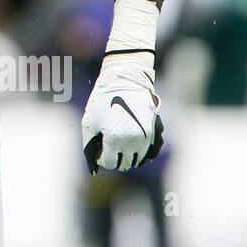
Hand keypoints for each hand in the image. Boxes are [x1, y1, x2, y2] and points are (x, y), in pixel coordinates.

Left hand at [81, 53, 163, 173]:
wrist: (124, 80)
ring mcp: (148, 137)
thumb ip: (90, 146)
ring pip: (141, 160)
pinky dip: (145, 152)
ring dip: (130, 157)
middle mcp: (134, 141)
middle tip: (109, 148)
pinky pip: (153, 151)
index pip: (110, 163)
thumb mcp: (89, 123)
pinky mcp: (156, 131)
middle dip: (116, 158)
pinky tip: (136, 146)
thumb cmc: (103, 100)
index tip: (99, 149)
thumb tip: (94, 167)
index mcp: (116, 140)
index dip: (102, 158)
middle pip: (126, 164)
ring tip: (120, 145)